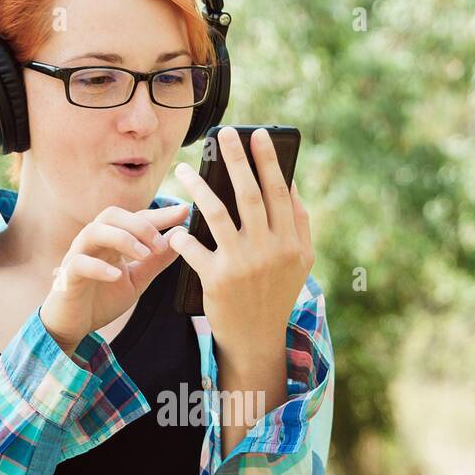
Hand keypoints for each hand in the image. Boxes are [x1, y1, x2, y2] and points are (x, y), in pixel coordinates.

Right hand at [40, 202, 188, 349]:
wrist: (75, 326)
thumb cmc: (102, 299)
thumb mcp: (137, 280)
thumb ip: (156, 261)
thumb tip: (180, 238)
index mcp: (110, 240)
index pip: (135, 218)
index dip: (159, 214)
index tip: (184, 212)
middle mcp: (93, 242)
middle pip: (112, 215)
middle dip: (140, 225)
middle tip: (161, 245)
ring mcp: (78, 256)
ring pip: (95, 231)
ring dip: (123, 239)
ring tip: (144, 255)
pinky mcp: (67, 276)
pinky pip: (80, 263)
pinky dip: (99, 267)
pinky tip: (117, 275)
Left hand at [168, 126, 312, 360]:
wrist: (257, 340)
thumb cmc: (276, 294)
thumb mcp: (300, 262)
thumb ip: (299, 224)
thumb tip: (290, 183)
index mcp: (292, 242)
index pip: (279, 192)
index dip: (268, 161)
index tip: (258, 135)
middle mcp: (270, 249)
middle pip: (249, 194)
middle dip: (236, 159)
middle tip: (224, 134)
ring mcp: (243, 264)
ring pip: (216, 212)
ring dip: (198, 186)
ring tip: (185, 169)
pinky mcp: (217, 280)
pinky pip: (193, 248)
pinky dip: (182, 237)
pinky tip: (174, 230)